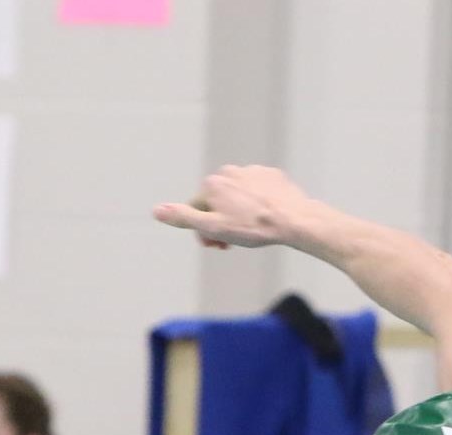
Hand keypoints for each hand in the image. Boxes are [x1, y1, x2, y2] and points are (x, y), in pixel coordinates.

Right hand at [153, 165, 315, 249]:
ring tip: (254, 229)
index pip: (198, 209)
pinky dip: (259, 202)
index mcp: (212, 184)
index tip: (218, 245)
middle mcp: (229, 172)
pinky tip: (268, 216)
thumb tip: (156, 210)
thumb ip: (184, 218)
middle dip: (221, 221)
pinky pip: (259, 190)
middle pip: (218, 201)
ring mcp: (252, 171)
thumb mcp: (214, 227)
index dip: (205, 230)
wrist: (295, 220)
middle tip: (235, 241)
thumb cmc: (255, 226)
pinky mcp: (272, 175)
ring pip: (238, 195)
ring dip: (240, 212)